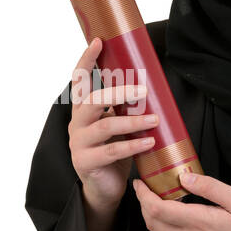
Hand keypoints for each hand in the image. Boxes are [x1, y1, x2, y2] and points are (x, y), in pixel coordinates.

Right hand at [68, 37, 157, 212]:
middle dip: (118, 92)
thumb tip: (151, 86)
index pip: (79, 81)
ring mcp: (78, 143)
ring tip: (154, 119)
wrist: (103, 188)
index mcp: (82, 111)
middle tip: (143, 90)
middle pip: (92, 100)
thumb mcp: (117, 126)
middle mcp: (77, 124)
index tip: (99, 41)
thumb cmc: (113, 152)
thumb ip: (124, 109)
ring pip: (104, 126)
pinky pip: (111, 151)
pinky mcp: (85, 162)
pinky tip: (149, 142)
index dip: (87, 61)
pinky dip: (132, 145)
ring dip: (132, 121)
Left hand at [132, 172, 230, 230]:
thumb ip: (209, 187)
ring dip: (152, 216)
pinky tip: (175, 215)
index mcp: (199, 222)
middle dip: (142, 204)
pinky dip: (165, 227)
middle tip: (145, 189)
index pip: (157, 209)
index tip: (140, 183)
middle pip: (152, 222)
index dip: (143, 195)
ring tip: (158, 199)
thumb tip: (185, 176)